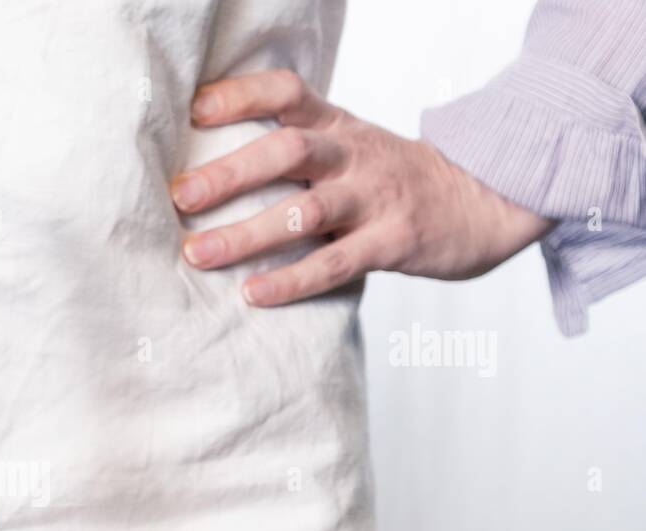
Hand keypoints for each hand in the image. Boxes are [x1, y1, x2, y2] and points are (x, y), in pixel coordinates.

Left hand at [172, 70, 550, 305]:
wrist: (490, 198)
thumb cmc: (399, 179)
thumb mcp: (353, 147)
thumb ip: (300, 150)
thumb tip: (215, 170)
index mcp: (340, 127)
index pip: (288, 94)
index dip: (241, 95)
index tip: (195, 111)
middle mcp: (354, 156)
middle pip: (288, 151)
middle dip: (229, 174)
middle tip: (181, 196)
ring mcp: (375, 199)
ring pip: (304, 213)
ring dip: (246, 234)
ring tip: (198, 254)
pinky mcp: (394, 242)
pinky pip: (335, 263)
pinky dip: (291, 280)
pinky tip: (253, 293)